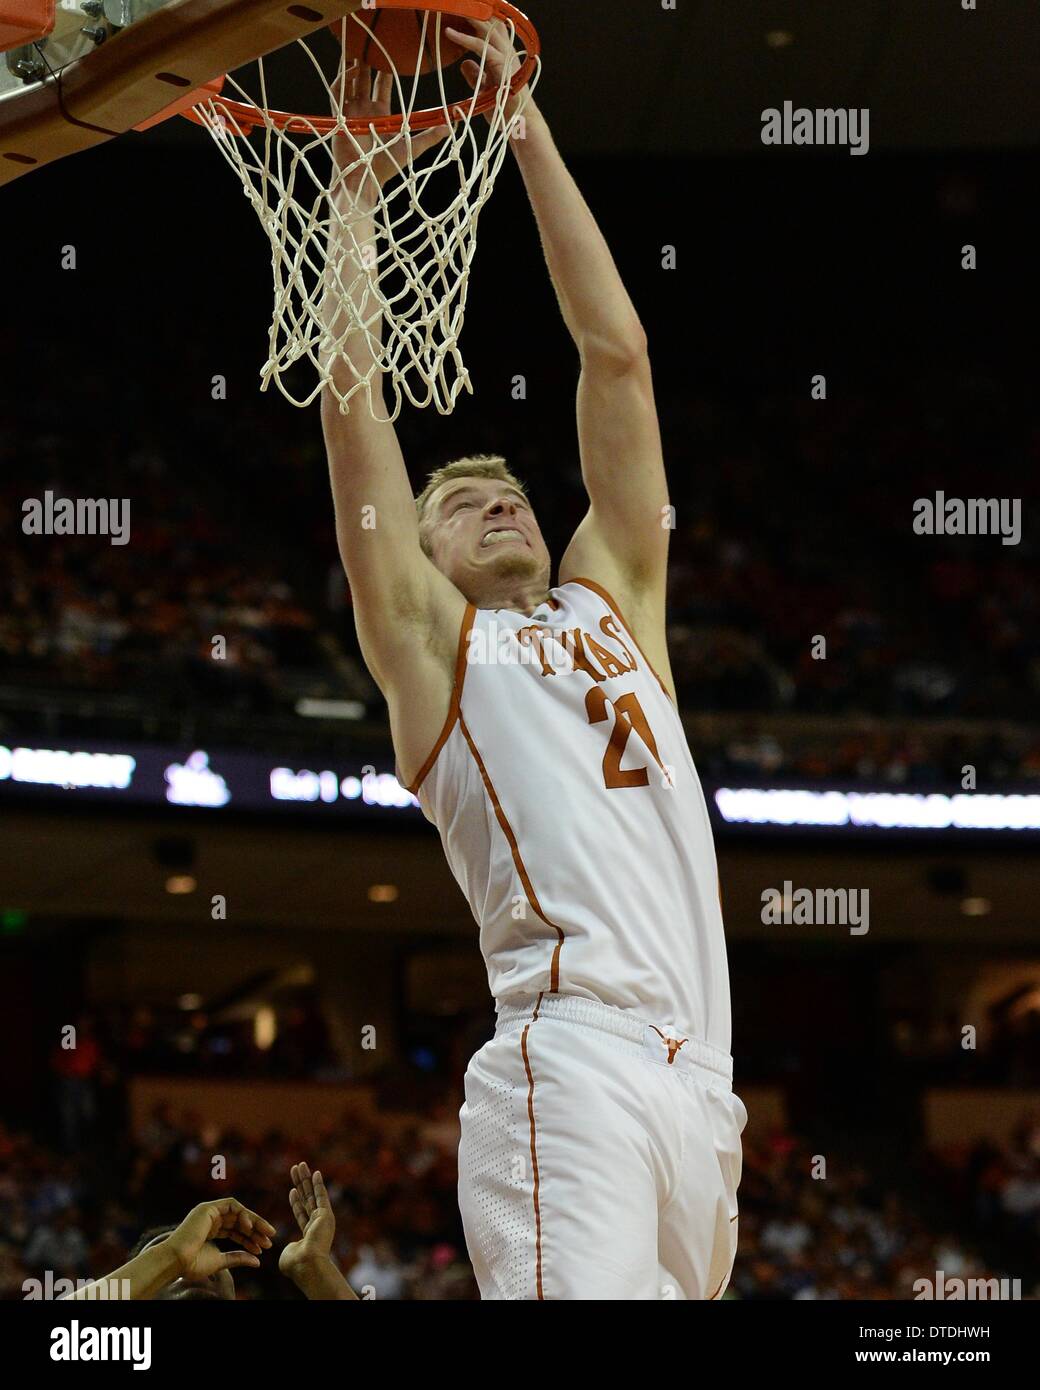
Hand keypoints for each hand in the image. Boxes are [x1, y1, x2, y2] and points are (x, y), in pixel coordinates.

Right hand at [165, 1198, 274, 1280]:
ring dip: (254, 1222)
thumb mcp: (221, 1261)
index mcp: (211, 1230)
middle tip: (270, 1240)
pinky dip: (243, 1214)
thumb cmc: (193, 1264)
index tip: (262, 1249)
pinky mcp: (209, 1208)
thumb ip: (238, 1258)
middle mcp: (211, 1219)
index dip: (250, 1239)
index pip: (236, 1231)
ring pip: (239, 1212)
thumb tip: (258, 1261)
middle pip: (239, 1221)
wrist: (176, 1261)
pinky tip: (250, 1228)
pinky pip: (232, 1205)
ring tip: (266, 1235)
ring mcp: (209, 1212)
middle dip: (256, 1230)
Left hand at [279, 1163, 335, 1281]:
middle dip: (301, 1184)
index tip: (292, 1189)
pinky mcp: (325, 1214)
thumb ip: (290, 1247)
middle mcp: (317, 1225)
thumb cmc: (295, 1264)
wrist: (307, 1265)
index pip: (302, 1214)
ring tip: (301, 1165)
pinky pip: (321, 1195)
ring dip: (305, 1179)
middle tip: (296, 1170)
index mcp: (309, 1235)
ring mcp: (322, 1219)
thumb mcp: (289, 1253)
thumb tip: (292, 1246)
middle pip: (307, 1199)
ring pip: (312, 1194)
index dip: (296, 1201)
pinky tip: (315, 1172)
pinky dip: (318, 1184)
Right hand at [330, 61, 449, 201]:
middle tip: (372, 41)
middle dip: (366, 61)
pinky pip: (336, 92)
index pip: (382, 85)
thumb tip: (451, 125)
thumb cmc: (385, 168)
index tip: (392, 52)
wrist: (364, 181)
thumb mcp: (412, 148)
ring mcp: (350, 111)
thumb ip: (430, 136)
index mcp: (380, 113)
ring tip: (357, 48)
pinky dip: (342, 79)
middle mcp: (364, 109)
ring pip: (349, 81)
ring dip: (352, 64)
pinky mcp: (338, 116)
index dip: (385, 70)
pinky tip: (351, 68)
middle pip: (364, 78)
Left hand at [445, 17, 533, 126]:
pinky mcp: (502, 63)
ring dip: (467, 16)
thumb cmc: (504, 109)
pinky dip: (464, 38)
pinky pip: (480, 46)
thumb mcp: (485, 88)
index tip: (461, 9)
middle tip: (454, 4)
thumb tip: (464, 63)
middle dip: (473, 10)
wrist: (518, 123)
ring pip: (485, 27)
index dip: (477, 17)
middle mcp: (507, 49)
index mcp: (504, 53)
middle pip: (489, 21)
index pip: (491, 27)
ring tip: (449, 9)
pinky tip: (450, 33)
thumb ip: (475, 73)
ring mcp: (506, 55)